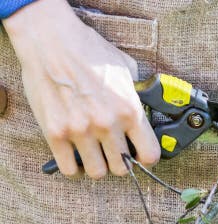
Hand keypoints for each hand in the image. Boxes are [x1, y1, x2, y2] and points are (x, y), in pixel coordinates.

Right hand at [4, 0, 159, 177]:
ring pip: (97, 172)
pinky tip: (75, 155)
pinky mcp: (55, 133)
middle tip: (113, 152)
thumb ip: (136, 94)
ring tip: (94, 153)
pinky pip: (69, 169)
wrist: (50, 40)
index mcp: (129, 110)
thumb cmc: (88, 51)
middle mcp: (107, 124)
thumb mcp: (126, 69)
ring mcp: (80, 131)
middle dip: (120, 162)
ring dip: (97, 165)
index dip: (146, 158)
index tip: (140, 155)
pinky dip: (74, 167)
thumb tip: (145, 108)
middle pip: (123, 168)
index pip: (149, 155)